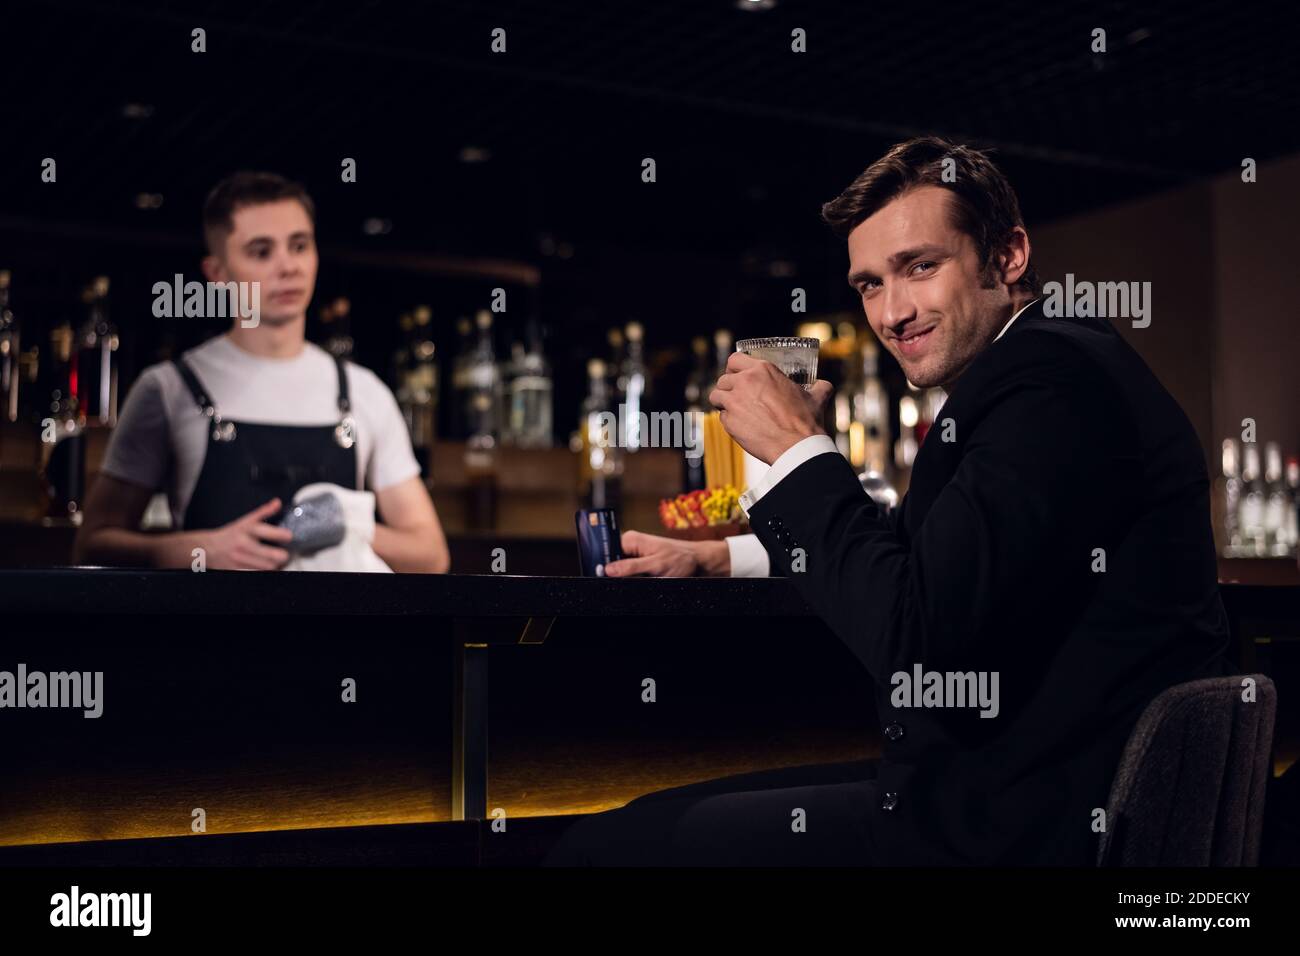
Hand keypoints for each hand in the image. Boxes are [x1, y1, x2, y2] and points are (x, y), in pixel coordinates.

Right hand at [200, 498, 294, 570]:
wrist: (209, 548)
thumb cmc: (230, 534)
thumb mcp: (246, 521)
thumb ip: (263, 512)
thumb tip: (277, 503)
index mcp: (246, 529)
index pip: (265, 531)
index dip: (281, 534)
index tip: (289, 536)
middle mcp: (243, 544)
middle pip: (271, 555)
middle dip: (282, 555)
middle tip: (284, 554)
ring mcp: (240, 558)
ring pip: (267, 566)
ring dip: (275, 564)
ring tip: (276, 561)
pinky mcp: (237, 569)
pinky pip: (257, 573)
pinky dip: (264, 571)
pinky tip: (266, 566)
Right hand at [604, 530, 730, 577]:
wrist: (698, 562)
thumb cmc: (681, 558)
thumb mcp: (655, 564)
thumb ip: (631, 567)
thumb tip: (608, 569)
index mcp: (631, 540)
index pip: (606, 550)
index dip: (600, 563)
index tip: (599, 574)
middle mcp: (631, 547)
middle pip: (611, 562)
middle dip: (612, 573)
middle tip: (618, 582)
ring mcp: (636, 557)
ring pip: (620, 571)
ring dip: (624, 579)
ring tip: (636, 580)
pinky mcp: (642, 566)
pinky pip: (630, 576)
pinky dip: (632, 581)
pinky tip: (639, 583)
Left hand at [709, 352, 833, 463]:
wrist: (796, 446)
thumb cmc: (805, 422)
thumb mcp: (816, 398)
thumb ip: (819, 387)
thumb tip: (824, 385)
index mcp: (763, 370)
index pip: (735, 359)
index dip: (734, 369)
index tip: (737, 376)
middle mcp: (745, 381)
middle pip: (723, 378)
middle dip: (728, 387)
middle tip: (737, 396)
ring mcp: (734, 401)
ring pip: (716, 395)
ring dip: (723, 402)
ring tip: (733, 409)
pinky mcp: (729, 420)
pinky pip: (721, 416)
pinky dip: (729, 421)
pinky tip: (741, 425)